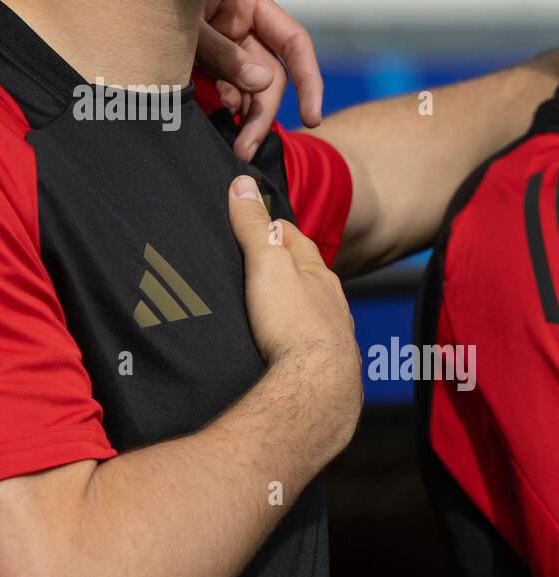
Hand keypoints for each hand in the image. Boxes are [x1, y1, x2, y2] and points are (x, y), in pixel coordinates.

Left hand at [196, 0, 322, 160]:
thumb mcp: (184, 23)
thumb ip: (223, 53)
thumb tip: (263, 84)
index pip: (292, 40)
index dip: (309, 79)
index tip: (312, 118)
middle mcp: (238, 20)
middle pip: (269, 72)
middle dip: (262, 111)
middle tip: (246, 147)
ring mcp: (222, 41)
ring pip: (248, 85)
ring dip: (245, 114)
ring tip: (234, 144)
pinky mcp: (205, 58)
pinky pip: (225, 86)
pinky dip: (225, 105)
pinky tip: (221, 122)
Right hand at [227, 176, 361, 448]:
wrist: (316, 392)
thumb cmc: (293, 324)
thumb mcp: (267, 264)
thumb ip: (254, 226)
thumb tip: (243, 184)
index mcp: (319, 275)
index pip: (295, 238)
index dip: (274, 227)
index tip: (255, 220)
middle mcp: (332, 305)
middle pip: (307, 278)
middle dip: (285, 269)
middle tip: (256, 264)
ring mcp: (332, 339)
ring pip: (312, 314)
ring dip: (293, 308)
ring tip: (267, 309)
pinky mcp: (325, 371)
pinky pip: (310, 348)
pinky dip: (296, 342)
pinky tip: (282, 351)